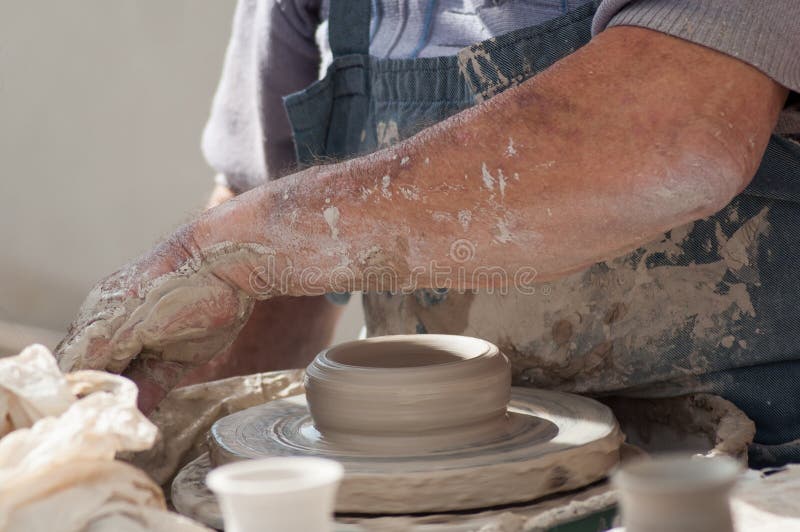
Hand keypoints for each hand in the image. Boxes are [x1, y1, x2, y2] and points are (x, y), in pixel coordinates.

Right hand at [55, 217, 273, 413]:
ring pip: (125, 385)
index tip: (64, 420)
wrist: (225, 266)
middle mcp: (118, 334)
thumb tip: (72, 380)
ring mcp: (147, 345)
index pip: (71, 363)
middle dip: (91, 403)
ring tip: (110, 436)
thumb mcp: (128, 320)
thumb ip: (99, 350)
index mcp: (97, 319)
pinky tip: (138, 427)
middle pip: (97, 376)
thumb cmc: (171, 285)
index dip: (66, 390)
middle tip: (88, 434)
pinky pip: (153, 386)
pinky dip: (145, 406)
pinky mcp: (175, 357)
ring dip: (119, 408)